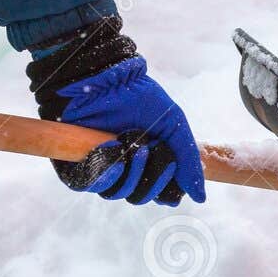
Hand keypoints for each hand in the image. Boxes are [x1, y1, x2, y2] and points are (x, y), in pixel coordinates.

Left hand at [27, 18, 205, 205]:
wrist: (108, 78)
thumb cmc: (141, 97)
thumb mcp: (174, 126)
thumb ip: (188, 160)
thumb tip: (200, 198)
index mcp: (146, 162)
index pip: (156, 192)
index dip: (165, 189)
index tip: (172, 171)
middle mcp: (123, 168)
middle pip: (138, 196)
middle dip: (150, 180)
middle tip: (151, 150)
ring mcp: (100, 167)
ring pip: (115, 192)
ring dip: (129, 174)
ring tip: (135, 147)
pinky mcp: (77, 164)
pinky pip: (91, 183)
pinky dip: (106, 173)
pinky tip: (114, 152)